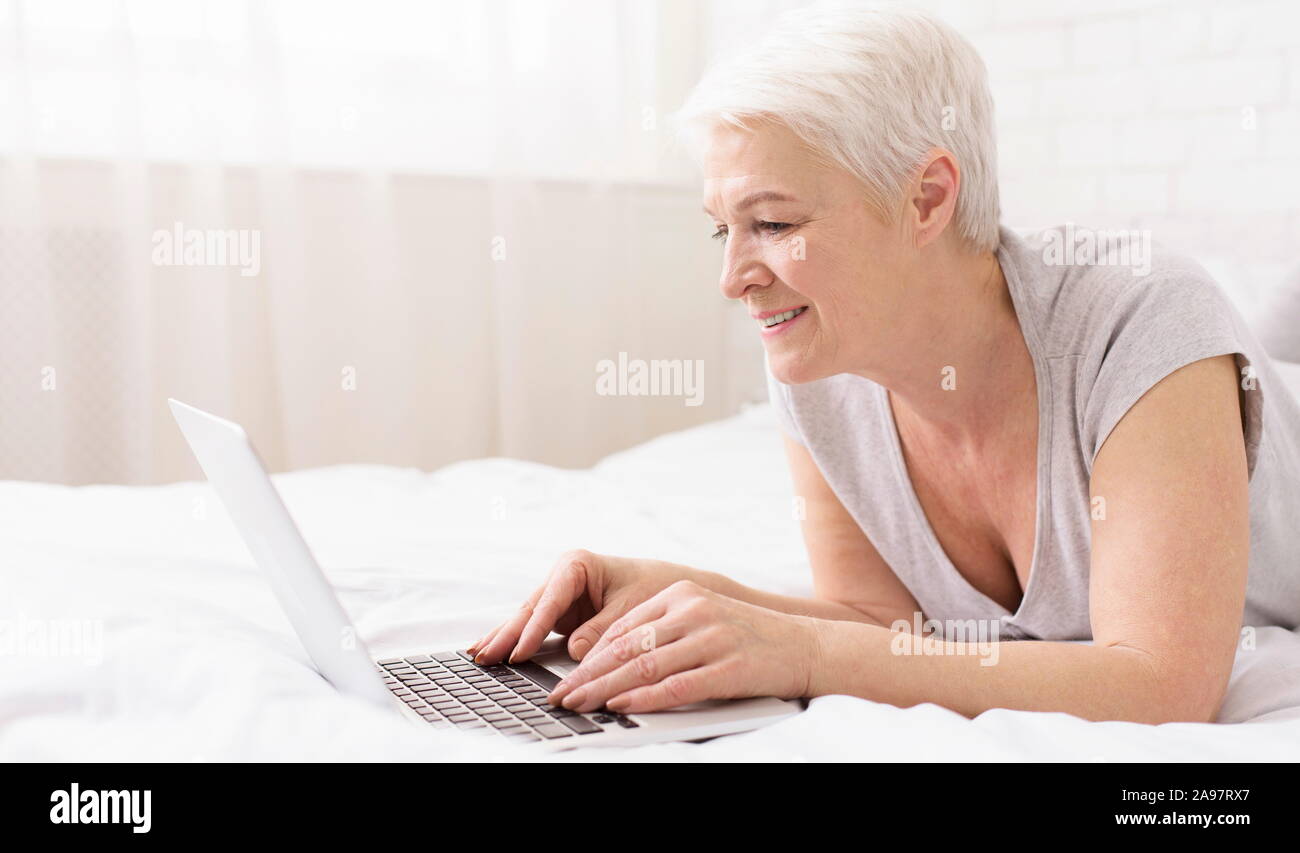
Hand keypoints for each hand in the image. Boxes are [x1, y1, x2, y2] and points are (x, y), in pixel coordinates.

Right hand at [468, 550, 693, 664]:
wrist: (668, 587)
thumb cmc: (652, 588)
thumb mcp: (630, 609)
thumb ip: (601, 630)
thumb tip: (575, 652)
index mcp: (577, 565)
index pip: (550, 599)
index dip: (534, 628)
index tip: (520, 652)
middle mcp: (562, 578)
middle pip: (529, 608)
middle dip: (507, 633)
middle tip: (484, 655)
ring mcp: (559, 596)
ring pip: (525, 619)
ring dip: (504, 638)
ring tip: (478, 655)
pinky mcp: (561, 614)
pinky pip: (533, 629)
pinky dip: (515, 640)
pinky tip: (494, 650)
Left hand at [546, 580, 820, 713]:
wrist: (806, 646)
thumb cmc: (748, 638)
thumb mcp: (702, 619)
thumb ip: (661, 633)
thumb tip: (610, 659)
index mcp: (680, 594)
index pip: (622, 627)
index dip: (589, 655)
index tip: (564, 675)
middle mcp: (693, 610)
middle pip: (626, 647)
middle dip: (587, 675)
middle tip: (558, 696)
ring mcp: (712, 637)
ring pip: (644, 666)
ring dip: (604, 689)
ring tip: (579, 704)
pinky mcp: (729, 667)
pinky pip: (675, 685)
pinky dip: (643, 697)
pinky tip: (620, 706)